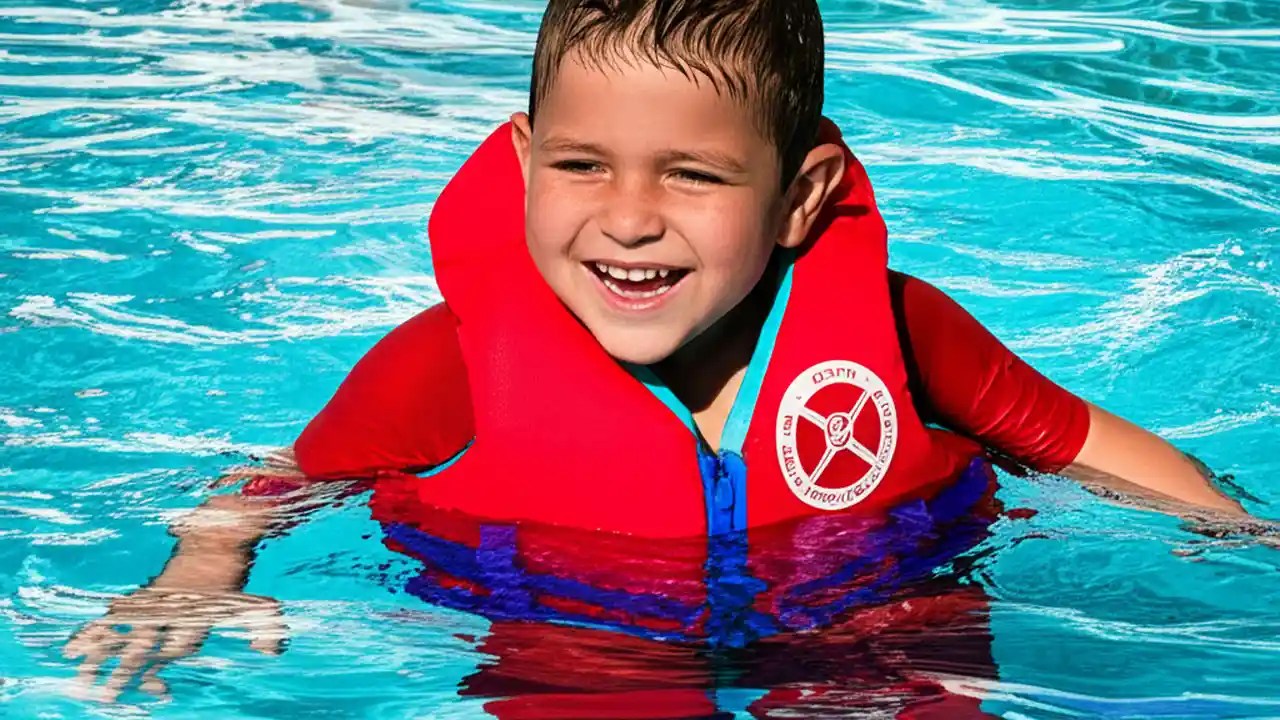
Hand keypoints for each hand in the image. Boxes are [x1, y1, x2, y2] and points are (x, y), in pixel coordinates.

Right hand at [64, 586, 285, 702]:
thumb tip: (272, 653)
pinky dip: (94, 631)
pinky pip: (115, 617)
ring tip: (80, 681)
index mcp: (200, 611)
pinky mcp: (144, 597)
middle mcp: (173, 608)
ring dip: (99, 657)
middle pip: (145, 641)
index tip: (160, 685)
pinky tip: (72, 649)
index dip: (172, 658)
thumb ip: (267, 629)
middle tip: (108, 696)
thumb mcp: (259, 603)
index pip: (182, 640)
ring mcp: (155, 602)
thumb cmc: (236, 580)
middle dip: (126, 669)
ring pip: (122, 631)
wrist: (216, 540)